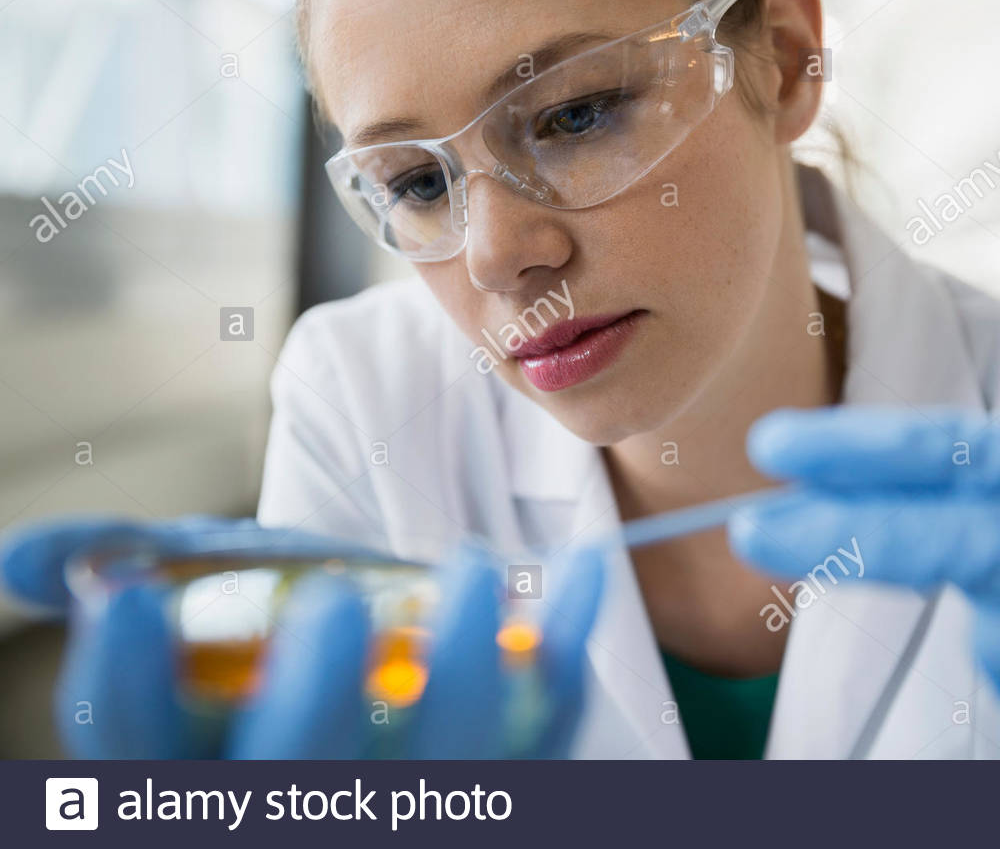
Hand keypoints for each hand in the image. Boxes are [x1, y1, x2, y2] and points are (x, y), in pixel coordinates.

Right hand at [1, 515, 603, 758]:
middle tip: (338, 605)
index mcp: (206, 763)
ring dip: (460, 672)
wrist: (392, 671)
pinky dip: (566, 650)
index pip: (139, 749)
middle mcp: (304, 798)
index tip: (130, 600)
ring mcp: (414, 802)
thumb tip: (29, 560)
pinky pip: (547, 733)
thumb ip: (137, 565)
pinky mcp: (505, 779)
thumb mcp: (209, 596)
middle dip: (315, 700)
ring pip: (442, 777)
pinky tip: (582, 568)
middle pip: (302, 781)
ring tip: (470, 568)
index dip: (123, 685)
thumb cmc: (288, 635)